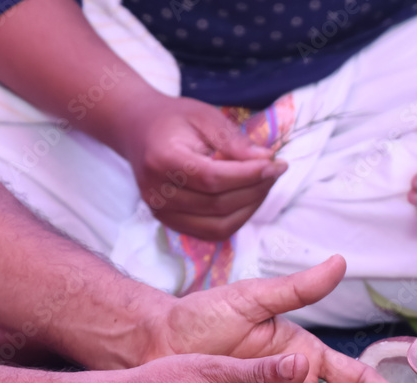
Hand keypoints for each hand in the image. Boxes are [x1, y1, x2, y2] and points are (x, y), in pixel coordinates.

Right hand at [120, 94, 287, 240]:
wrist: (139, 132)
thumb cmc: (174, 120)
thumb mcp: (204, 116)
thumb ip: (234, 139)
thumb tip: (266, 159)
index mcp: (162, 160)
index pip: (213, 178)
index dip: (250, 175)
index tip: (277, 164)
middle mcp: (157, 192)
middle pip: (218, 204)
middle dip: (256, 189)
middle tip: (275, 171)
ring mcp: (161, 212)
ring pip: (219, 224)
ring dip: (250, 207)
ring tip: (264, 184)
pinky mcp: (170, 223)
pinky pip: (212, 232)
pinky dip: (236, 219)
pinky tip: (248, 198)